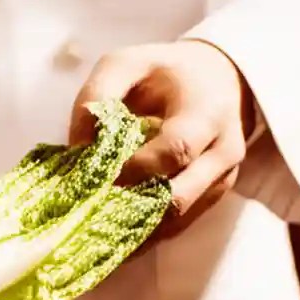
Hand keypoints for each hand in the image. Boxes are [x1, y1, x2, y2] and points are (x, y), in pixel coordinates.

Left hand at [69, 40, 253, 235]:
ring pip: (177, 221)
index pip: (176, 150)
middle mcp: (222, 151)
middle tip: (87, 214)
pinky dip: (144, 234)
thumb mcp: (127, 64)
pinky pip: (177, 227)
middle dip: (131, 210)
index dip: (136, 169)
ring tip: (92, 233)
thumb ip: (98, 94)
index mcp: (206, 112)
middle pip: (178, 197)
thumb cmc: (165, 72)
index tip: (98, 176)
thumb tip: (77, 146)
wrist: (218, 78)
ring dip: (134, 230)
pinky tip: (111, 236)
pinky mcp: (211, 197)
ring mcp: (221, 179)